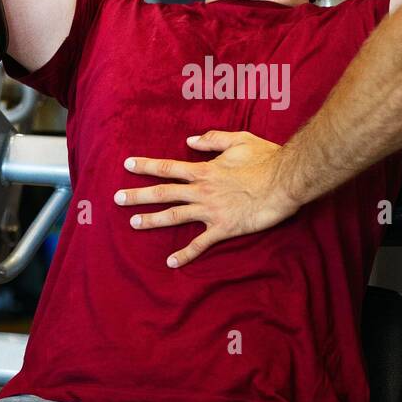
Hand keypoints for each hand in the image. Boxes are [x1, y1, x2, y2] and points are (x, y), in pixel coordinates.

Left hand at [114, 130, 300, 267]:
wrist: (285, 181)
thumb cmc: (267, 158)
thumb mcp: (239, 140)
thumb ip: (213, 139)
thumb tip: (190, 141)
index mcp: (204, 170)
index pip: (168, 167)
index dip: (146, 166)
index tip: (127, 165)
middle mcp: (202, 191)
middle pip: (162, 193)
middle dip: (137, 195)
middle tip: (116, 198)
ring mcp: (211, 211)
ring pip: (174, 216)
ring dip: (151, 220)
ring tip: (132, 223)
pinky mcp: (223, 229)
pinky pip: (200, 244)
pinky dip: (185, 254)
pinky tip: (171, 262)